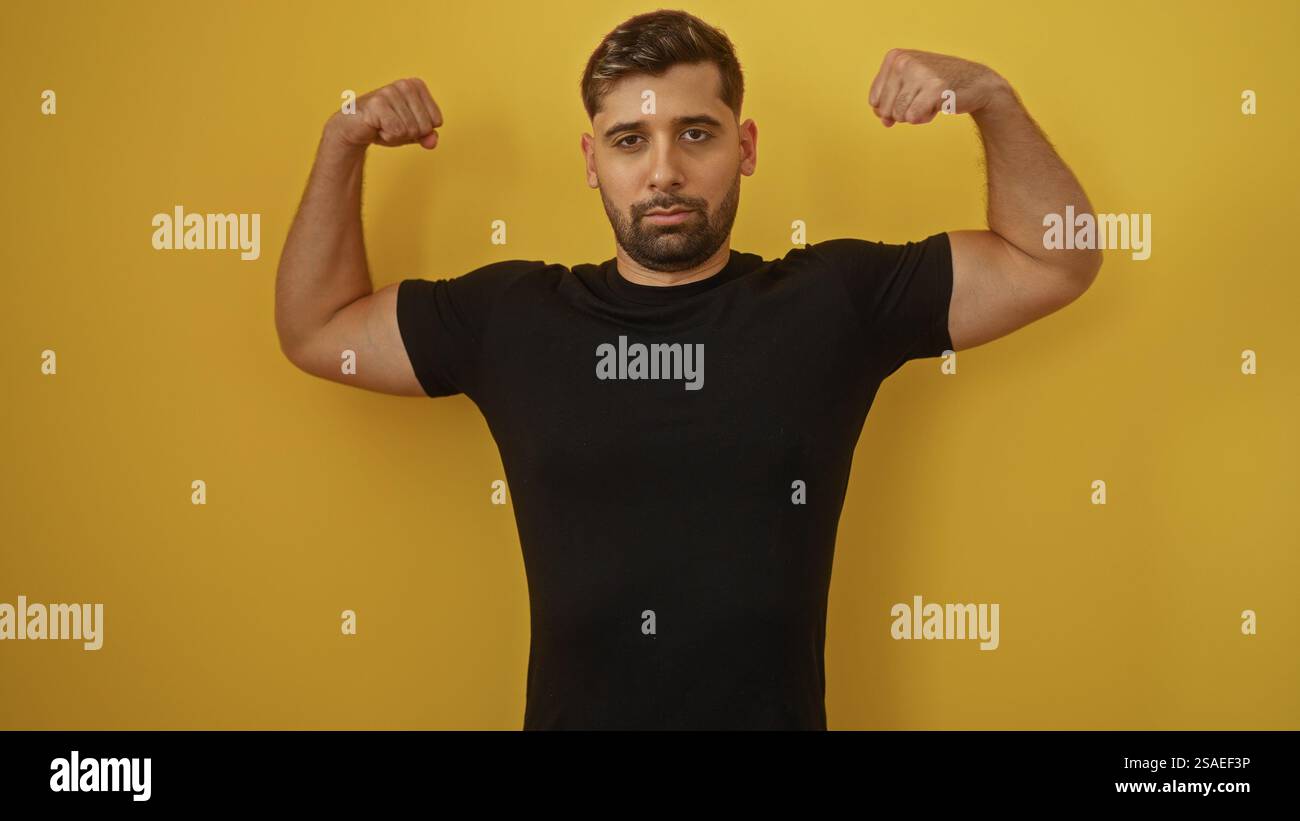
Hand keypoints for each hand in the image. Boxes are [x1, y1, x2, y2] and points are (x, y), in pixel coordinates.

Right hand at [326, 77, 442, 148]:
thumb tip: (432, 141)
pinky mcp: (378, 103)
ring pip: (411, 130)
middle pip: (425, 126)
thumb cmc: (385, 126)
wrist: (354, 127)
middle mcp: (405, 84)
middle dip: (409, 134)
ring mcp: (391, 92)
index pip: (437, 121)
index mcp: (417, 86)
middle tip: (391, 125)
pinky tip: (376, 127)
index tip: (403, 122)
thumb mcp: (412, 133)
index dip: (421, 130)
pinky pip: (397, 131)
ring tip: (382, 125)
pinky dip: (387, 136)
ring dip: (396, 135)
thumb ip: (427, 136)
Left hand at [867, 49, 1007, 126]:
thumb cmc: (937, 85)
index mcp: (894, 57)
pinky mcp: (934, 88)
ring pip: (899, 115)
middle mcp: (904, 61)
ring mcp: (919, 73)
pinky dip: (924, 118)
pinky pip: (913, 118)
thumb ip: (888, 103)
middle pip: (884, 110)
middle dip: (902, 113)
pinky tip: (938, 104)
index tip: (910, 96)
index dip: (890, 108)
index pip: (874, 100)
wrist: (976, 82)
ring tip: (931, 99)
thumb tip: (885, 121)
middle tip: (922, 98)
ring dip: (915, 115)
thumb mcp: (906, 85)